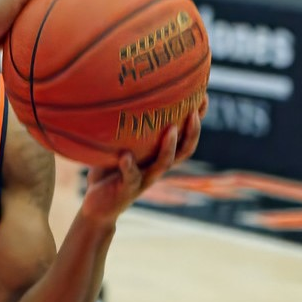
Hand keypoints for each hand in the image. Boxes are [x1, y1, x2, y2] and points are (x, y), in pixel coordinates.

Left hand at [79, 104, 204, 223]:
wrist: (98, 207)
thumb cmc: (107, 172)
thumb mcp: (117, 146)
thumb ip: (122, 128)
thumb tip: (117, 94)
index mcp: (157, 156)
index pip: (184, 137)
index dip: (197, 119)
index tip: (203, 97)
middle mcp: (156, 167)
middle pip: (184, 151)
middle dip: (192, 132)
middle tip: (194, 113)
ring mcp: (144, 179)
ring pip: (164, 164)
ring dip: (168, 147)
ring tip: (170, 129)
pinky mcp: (127, 189)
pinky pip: (131, 177)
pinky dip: (129, 166)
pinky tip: (125, 156)